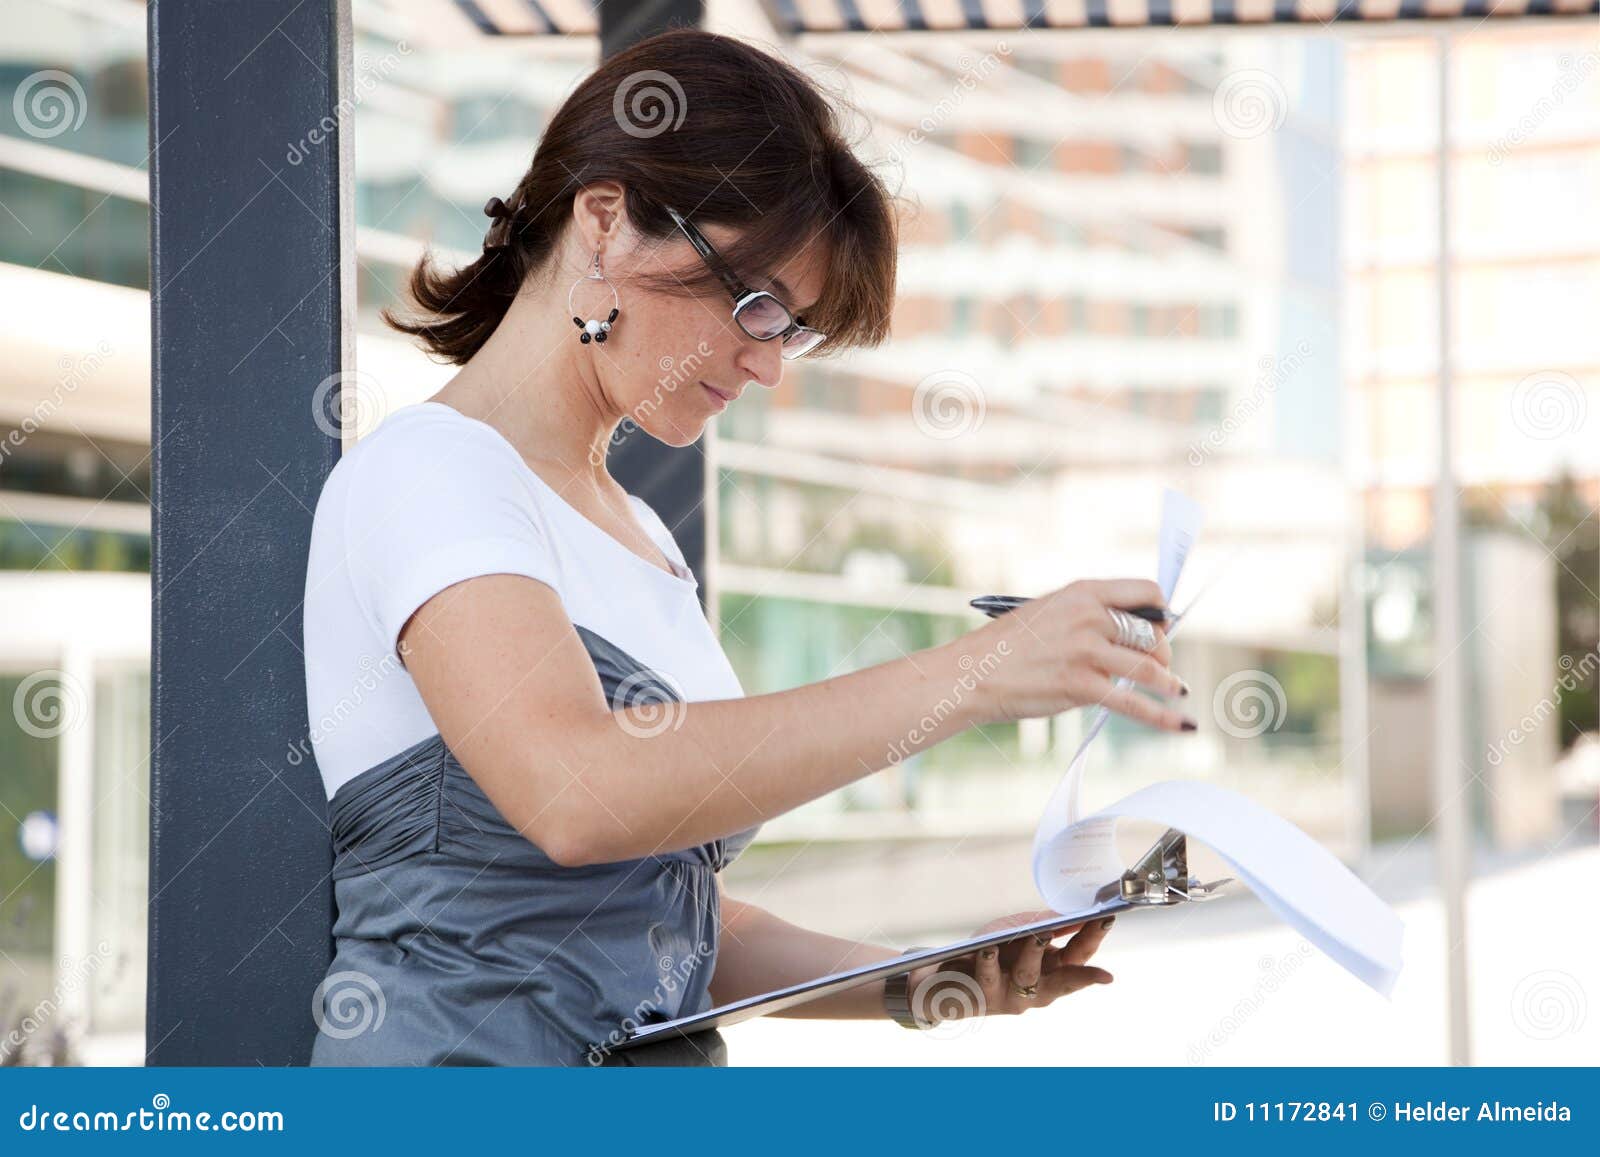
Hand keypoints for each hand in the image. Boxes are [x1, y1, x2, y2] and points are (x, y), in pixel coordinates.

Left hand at [903, 910, 1115, 1025]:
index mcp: (1050, 972)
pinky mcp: (985, 999)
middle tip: (1100, 957)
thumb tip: (1071, 912)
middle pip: (1066, 978)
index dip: (1093, 937)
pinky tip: (988, 949)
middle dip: (1084, 966)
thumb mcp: (1017, 934)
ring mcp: (1012, 998)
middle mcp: (1037, 991)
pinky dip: (989, 962)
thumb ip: (1042, 926)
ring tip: (1036, 934)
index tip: (1108, 918)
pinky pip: (989, 978)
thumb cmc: (988, 952)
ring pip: (1029, 977)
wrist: (944, 977)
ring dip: (1033, 953)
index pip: (1078, 956)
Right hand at [950, 578, 1193, 731]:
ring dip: (1168, 682)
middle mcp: (1089, 617)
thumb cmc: (1006, 647)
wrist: (972, 674)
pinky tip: (1181, 724)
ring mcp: (1086, 651)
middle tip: (1162, 667)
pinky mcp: (1081, 686)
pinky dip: (1163, 716)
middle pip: (1152, 633)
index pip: (1146, 592)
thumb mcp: (1049, 613)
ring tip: (1175, 690)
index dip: (1162, 611)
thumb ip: (1086, 617)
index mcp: (1082, 593)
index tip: (1163, 627)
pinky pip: (1134, 703)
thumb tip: (1128, 634)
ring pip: (1149, 668)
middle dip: (1163, 652)